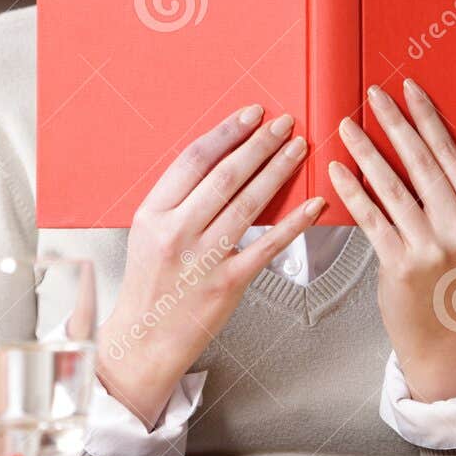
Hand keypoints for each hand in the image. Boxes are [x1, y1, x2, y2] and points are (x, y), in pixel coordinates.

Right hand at [98, 105, 324, 427]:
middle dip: (260, 144)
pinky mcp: (227, 285)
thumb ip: (177, 198)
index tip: (252, 115)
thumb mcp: (148, 231)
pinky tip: (313, 204)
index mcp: (153, 214)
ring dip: (278, 171)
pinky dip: (294, 222)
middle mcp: (176, 233)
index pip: (194, 160)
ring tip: (298, 149)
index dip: (227, 132)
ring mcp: (203, 260)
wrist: (143, 341)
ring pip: (248, 204)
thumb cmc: (150, 283)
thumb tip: (219, 156)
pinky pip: (267, 246)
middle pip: (225, 176)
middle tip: (284, 124)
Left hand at [329, 78, 455, 403]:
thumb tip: (412, 141)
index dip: (428, 118)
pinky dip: (352, 190)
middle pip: (421, 163)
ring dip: (366, 151)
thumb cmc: (445, 273)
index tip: (409, 89)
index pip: (450, 154)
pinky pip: (371, 217)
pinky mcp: (401, 264)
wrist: (441, 332)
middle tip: (374, 94)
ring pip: (392, 186)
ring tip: (347, 125)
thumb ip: (445, 194)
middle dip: (395, 123)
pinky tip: (337, 169)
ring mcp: (431, 246)